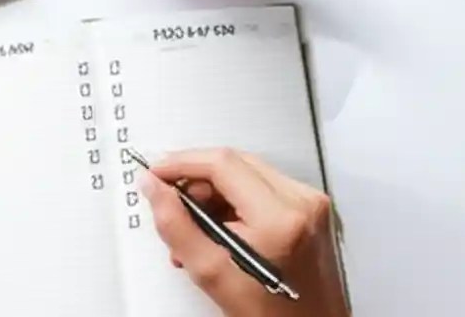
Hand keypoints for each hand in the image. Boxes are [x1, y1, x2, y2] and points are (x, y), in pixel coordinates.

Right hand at [140, 149, 348, 316]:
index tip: (156, 174)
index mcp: (280, 217)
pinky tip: (222, 229)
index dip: (181, 163)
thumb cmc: (271, 315)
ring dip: (213, 192)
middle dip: (195, 180)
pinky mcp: (311, 209)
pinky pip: (262, 187)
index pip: (221, 164)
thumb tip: (153, 187)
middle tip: (174, 206)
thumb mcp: (211, 273)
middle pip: (233, 163)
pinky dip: (235, 201)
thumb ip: (176, 224)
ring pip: (246, 173)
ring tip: (197, 229)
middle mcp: (302, 202)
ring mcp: (311, 203)